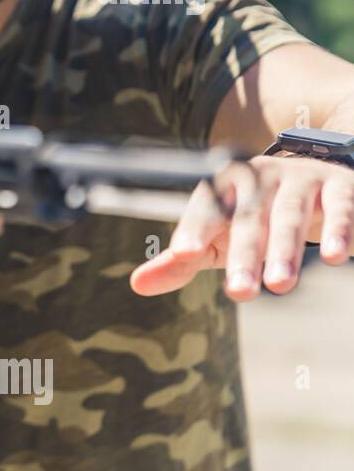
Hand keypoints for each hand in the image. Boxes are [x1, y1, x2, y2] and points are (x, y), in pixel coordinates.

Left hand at [131, 154, 353, 299]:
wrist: (314, 183)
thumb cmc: (254, 217)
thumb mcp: (217, 238)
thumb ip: (181, 261)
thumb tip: (137, 285)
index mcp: (223, 186)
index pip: (205, 208)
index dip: (194, 228)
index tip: (183, 253)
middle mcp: (258, 177)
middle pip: (247, 218)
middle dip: (243, 256)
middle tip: (240, 293)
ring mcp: (299, 179)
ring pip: (289, 215)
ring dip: (284, 250)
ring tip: (279, 285)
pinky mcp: (338, 187)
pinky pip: (339, 208)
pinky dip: (338, 231)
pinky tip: (334, 256)